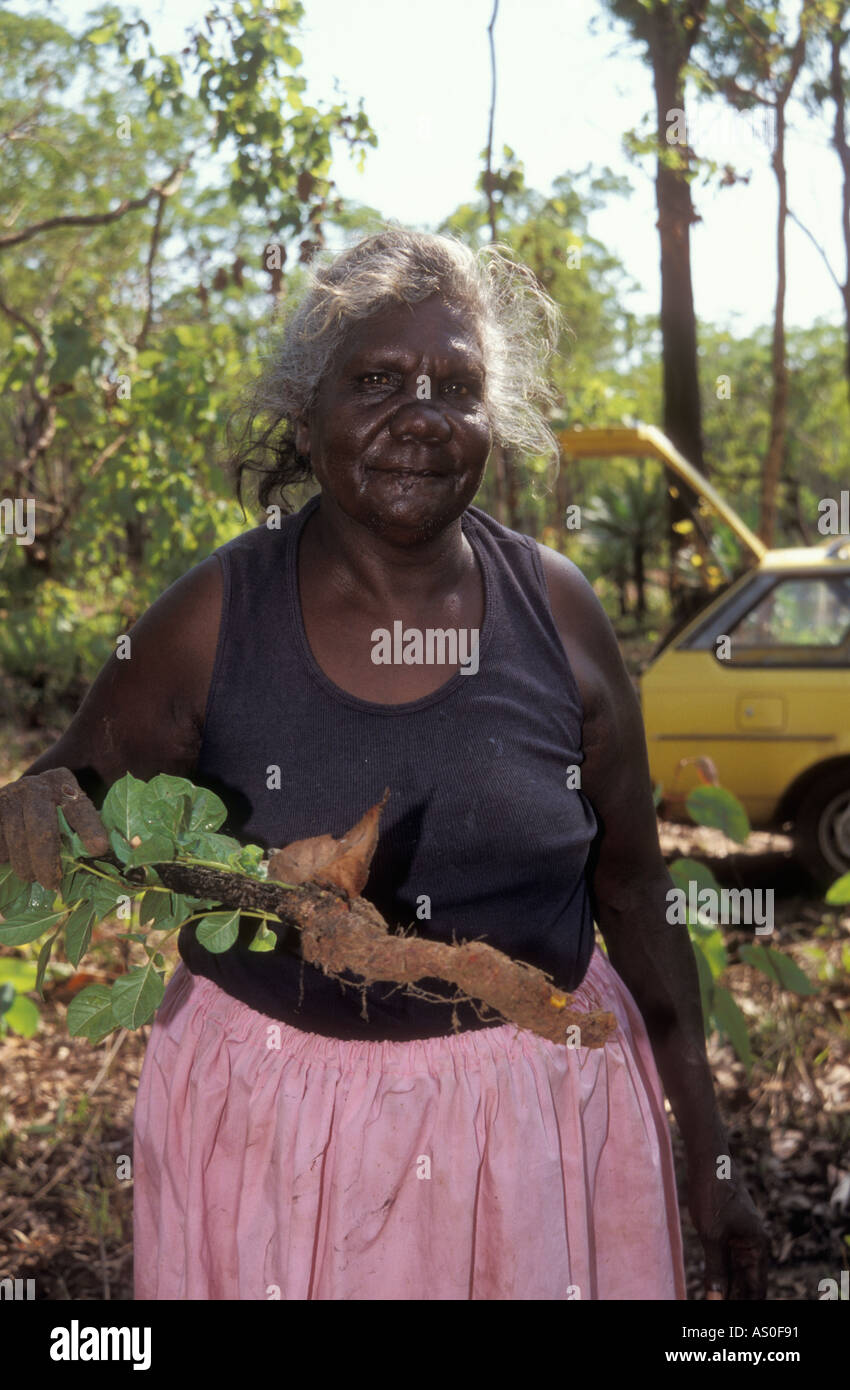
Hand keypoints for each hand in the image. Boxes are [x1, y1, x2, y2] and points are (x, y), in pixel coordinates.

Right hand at [0, 767, 108, 889]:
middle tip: (53, 884)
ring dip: (25, 866)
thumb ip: (91, 833)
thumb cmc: (53, 815)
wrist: (15, 802)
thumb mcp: (73, 815)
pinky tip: (12, 864)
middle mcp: (35, 786)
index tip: (99, 849)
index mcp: (63, 783)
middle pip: (42, 827)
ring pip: (16, 839)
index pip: (79, 807)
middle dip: (47, 860)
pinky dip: (5, 858)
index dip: (89, 828)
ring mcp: (9, 797)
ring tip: (33, 877)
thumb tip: (126, 855)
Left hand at [688, 1161, 767, 1299]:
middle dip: (734, 1297)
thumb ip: (715, 1269)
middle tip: (714, 1306)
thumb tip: (715, 1299)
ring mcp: (741, 1238)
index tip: (730, 1312)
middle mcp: (753, 1245)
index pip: (756, 1288)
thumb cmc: (712, 1194)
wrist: (708, 1161)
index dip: (746, 1303)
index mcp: (757, 1246)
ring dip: (726, 1288)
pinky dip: (719, 1273)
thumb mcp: (712, 1235)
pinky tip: (710, 1285)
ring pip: (736, 1273)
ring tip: (712, 1300)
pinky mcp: (728, 1232)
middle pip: (747, 1283)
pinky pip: (726, 1260)